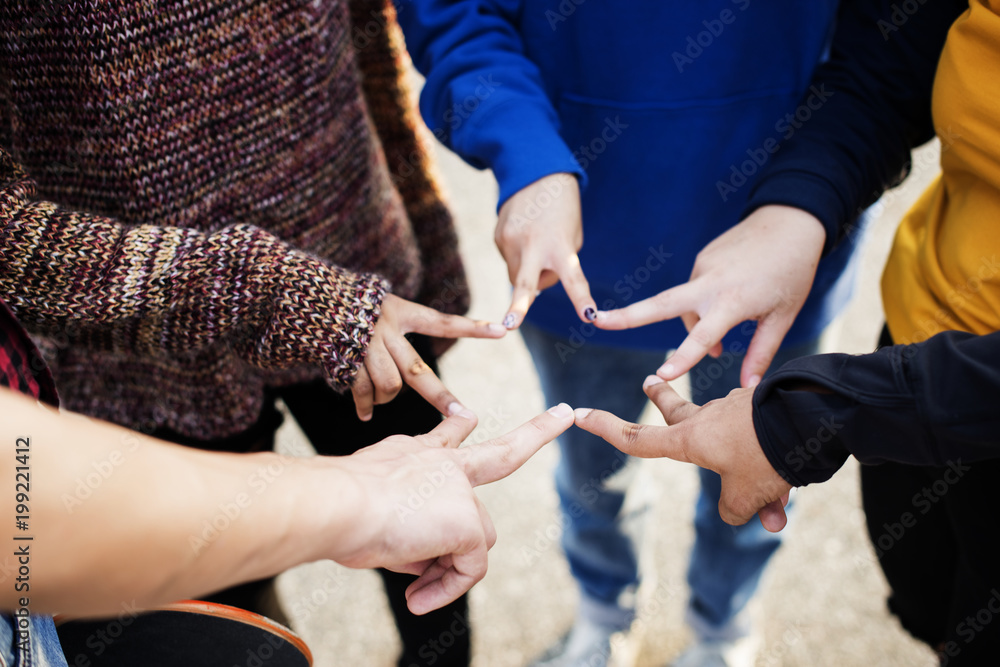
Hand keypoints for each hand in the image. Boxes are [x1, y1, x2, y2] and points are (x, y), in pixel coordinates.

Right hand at [329, 403, 574, 613]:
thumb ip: (409, 525)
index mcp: (413, 455)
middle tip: (565, 413)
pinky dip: (447, 587)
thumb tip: (428, 558)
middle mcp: (442, 463)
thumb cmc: (338, 512)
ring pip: (477, 538)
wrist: (336, 505)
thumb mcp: (373, 509)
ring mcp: (460, 489)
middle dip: (537, 432)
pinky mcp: (467, 522)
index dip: (458, 425)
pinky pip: (468, 567)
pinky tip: (418, 598)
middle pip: (501, 456)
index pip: (446, 436)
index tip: (471, 414)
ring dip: (447, 567)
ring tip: (414, 586)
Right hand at [352, 294, 505, 420]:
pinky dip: (363, 404)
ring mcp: (366, 344)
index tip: (503, 330)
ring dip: (384, 398)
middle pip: (419, 371)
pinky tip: (364, 413)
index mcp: (401, 312)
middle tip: (463, 416)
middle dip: (441, 397)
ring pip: (389, 386)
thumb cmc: (343, 307)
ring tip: (377, 399)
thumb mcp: (378, 309)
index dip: (472, 328)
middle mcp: (387, 328)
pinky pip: (362, 390)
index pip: (442, 322)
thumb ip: (395, 338)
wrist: (301, 295)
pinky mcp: (346, 357)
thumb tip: (398, 384)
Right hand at [495, 173, 596, 328]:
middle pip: (525, 283)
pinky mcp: (498, 238)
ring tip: (537, 247)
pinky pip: (510, 261)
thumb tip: (532, 290)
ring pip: (518, 279)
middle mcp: (533, 244)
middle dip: (517, 307)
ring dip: (529, 274)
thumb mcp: (572, 237)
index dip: (582, 298)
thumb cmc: (563, 213)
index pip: (575, 277)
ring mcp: (511, 241)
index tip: (589, 316)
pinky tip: (526, 236)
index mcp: (560, 245)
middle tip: (510, 326)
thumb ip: (559, 265)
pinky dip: (520, 257)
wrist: (536, 174)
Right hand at [573, 377, 790, 531]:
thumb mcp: (747, 495)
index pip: (638, 438)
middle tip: (650, 384)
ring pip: (736, 445)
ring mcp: (736, 409)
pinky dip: (777, 465)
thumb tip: (741, 513)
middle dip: (661, 398)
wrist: (809, 418)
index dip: (607, 430)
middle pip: (676, 411)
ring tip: (779, 504)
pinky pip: (764, 443)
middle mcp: (707, 420)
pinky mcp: (763, 407)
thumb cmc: (767, 455)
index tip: (580, 414)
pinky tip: (797, 475)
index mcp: (690, 439)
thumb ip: (734, 509)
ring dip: (754, 475)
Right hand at [596, 205, 824, 386]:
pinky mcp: (702, 258)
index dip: (683, 358)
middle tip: (595, 320)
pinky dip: (705, 304)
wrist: (791, 220)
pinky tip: (731, 297)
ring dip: (696, 325)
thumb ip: (761, 352)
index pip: (703, 336)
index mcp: (732, 300)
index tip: (662, 375)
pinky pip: (696, 290)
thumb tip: (747, 387)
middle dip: (626, 315)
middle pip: (660, 304)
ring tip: (726, 337)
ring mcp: (702, 268)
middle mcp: (710, 283)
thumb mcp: (782, 316)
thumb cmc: (793, 272)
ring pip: (686, 307)